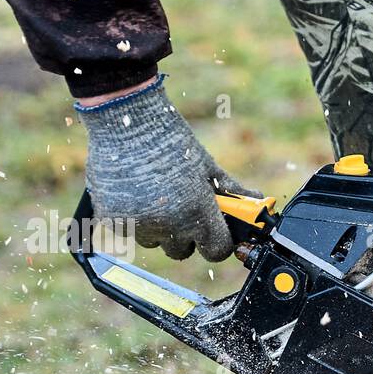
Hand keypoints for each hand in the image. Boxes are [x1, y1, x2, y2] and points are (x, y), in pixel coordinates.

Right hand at [77, 77, 257, 261]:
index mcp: (198, 213)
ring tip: (153, 195)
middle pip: (182, 251)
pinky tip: (133, 193)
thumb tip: (259, 202)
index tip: (212, 232)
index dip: (216, 242)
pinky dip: (130, 218)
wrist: (128, 121)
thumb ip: (233, 192)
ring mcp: (140, 224)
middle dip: (184, 235)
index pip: (216, 251)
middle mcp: (170, 225)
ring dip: (156, 228)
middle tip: (180, 208)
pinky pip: (127, 231)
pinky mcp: (113, 219)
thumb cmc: (172, 141)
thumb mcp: (208, 167)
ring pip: (153, 242)